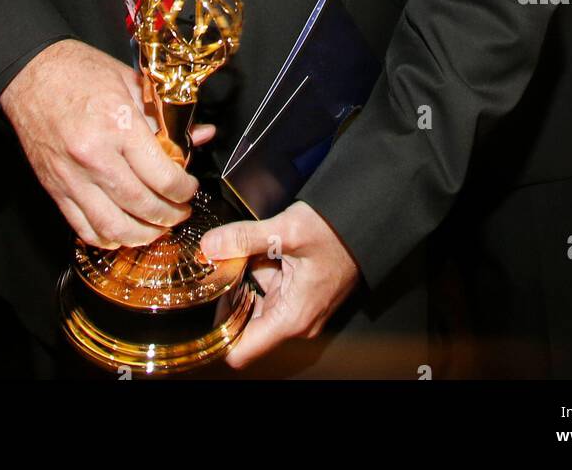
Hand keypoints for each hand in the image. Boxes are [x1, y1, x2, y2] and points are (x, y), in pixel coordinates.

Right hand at [0, 39, 215, 248]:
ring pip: (114, 227)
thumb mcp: (131, 83)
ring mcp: (72, 177)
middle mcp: (95, 157)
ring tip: (157, 227)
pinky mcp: (55, 189)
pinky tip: (124, 231)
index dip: (184, 190)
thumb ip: (165, 116)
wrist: (31, 73)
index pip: (162, 176)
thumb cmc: (79, 72)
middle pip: (142, 205)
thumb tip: (198, 136)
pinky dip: (109, 238)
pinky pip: (84, 228)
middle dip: (170, 216)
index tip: (189, 188)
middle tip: (181, 211)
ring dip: (143, 235)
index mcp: (118, 126)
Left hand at [199, 200, 360, 367]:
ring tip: (242, 249)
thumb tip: (209, 246)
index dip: (218, 334)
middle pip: (245, 323)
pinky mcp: (301, 293)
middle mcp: (295, 321)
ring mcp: (299, 308)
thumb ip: (243, 239)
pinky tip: (262, 248)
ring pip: (256, 301)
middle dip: (229, 295)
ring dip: (245, 278)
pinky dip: (260, 269)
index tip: (203, 305)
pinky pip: (271, 288)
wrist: (367, 220)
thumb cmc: (337, 231)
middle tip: (220, 265)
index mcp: (291, 318)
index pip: (242, 351)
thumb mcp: (286, 231)